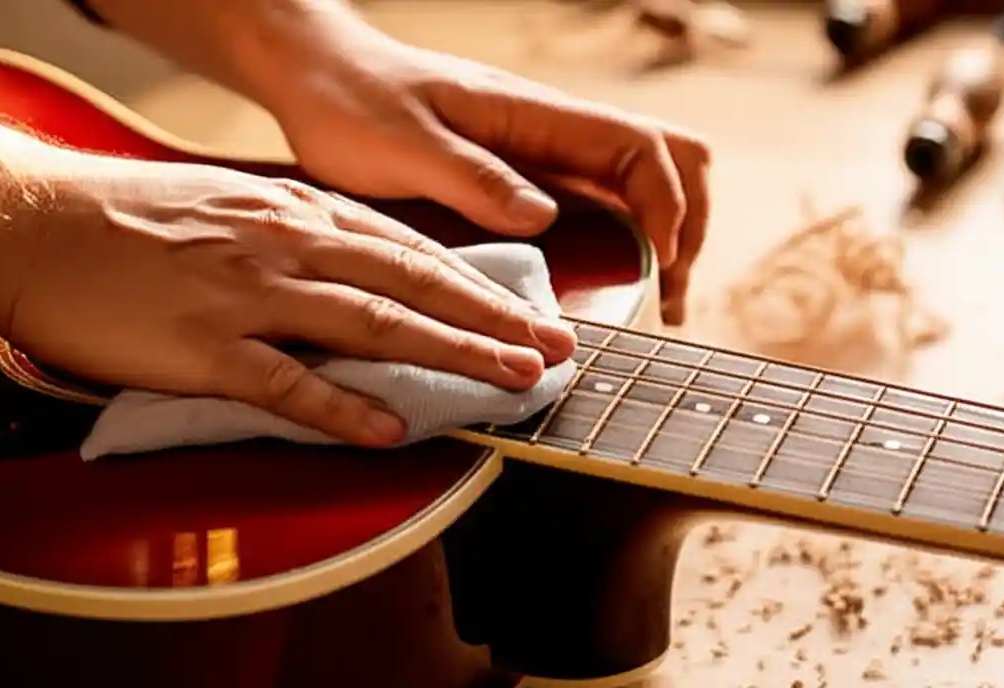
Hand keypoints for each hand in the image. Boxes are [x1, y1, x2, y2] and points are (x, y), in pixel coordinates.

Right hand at [0, 155, 577, 446]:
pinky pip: (285, 382)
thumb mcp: (224, 203)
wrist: (28, 220)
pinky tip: (390, 428)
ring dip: (451, 354)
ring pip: (372, 323)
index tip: (525, 309)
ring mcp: (246, 294)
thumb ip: (290, 231)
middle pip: (411, 282)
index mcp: (290, 211)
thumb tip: (349, 266)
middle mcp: (284, 245)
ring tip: (512, 380)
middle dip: (492, 317)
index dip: (474, 282)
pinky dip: (341, 406)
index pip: (405, 247)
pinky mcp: (202, 346)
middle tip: (555, 348)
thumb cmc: (121, 216)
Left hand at [258, 31, 710, 324]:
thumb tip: (543, 219)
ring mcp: (539, 150)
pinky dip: (619, 237)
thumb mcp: (404, 147)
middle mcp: (549, 129)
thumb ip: (473, 179)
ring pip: (637, 180)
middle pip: (666, 158)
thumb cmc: (351, 102)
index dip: (668, 207)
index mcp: (532, 114)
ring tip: (651, 298)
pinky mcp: (519, 172)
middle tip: (667, 297)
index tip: (660, 268)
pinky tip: (604, 277)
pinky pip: (594, 199)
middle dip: (685, 223)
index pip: (640, 148)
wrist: (318, 74)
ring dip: (659, 234)